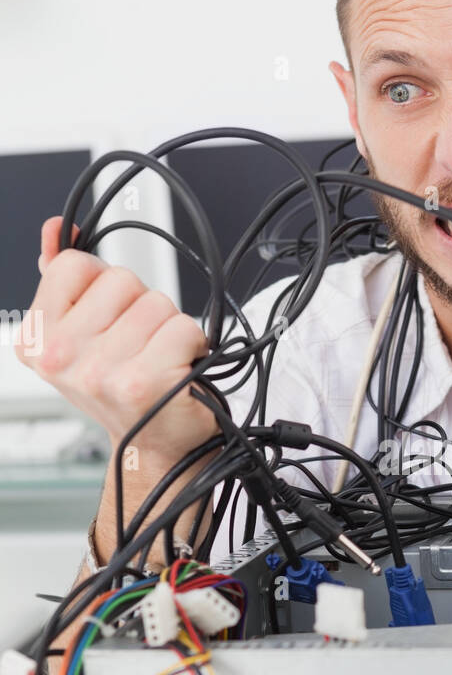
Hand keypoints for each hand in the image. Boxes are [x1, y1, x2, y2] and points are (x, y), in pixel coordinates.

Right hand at [15, 217, 217, 459]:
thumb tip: (53, 229)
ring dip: (168, 327)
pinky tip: (176, 371)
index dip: (102, 285)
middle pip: (121, 280)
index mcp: (35, 340)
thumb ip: (64, 278)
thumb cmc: (120, 389)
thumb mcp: (79, 332)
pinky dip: (192, 344)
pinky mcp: (144, 383)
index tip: (108, 320)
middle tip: (137, 347)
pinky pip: (184, 327)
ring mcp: (100, 372)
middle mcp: (60, 358)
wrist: (153, 445)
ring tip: (157, 360)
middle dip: (140, 306)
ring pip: (157, 303)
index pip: (73, 264)